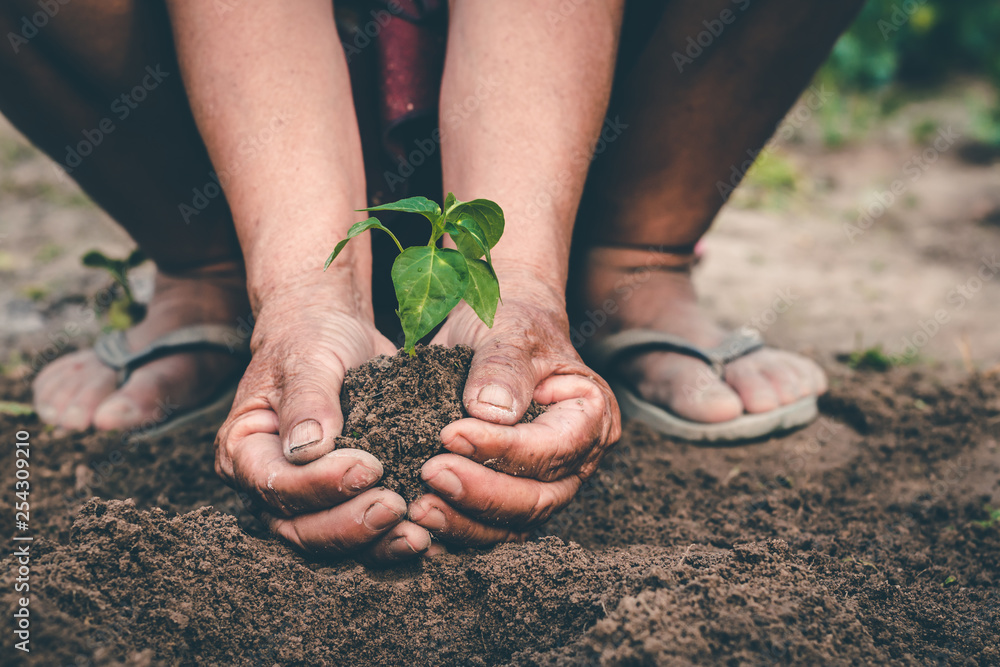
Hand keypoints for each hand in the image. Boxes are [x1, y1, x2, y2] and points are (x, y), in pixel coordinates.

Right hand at [215, 301, 433, 563]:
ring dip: (374, 542)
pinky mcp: (344, 501)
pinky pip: (362, 534)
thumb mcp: (309, 358)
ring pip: (332, 541)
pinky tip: (426, 533)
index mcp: (246, 450)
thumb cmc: (314, 340)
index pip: (276, 485)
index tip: (369, 466)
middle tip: (395, 505)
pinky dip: (391, 539)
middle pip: (300, 528)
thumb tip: (307, 450)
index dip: (321, 485)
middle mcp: (270, 484)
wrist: (337, 337)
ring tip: (417, 532)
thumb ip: (307, 400)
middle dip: (350, 523)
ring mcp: (307, 499)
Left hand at [410, 280, 620, 544]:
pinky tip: (419, 523)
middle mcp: (576, 459)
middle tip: (430, 473)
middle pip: (538, 498)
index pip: (551, 449)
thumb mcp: (508, 328)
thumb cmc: (509, 320)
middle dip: (482, 493)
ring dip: (465, 522)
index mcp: (590, 416)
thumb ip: (503, 365)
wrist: (493, 327)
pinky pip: (489, 528)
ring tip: (420, 506)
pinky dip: (455, 530)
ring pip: (514, 524)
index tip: (449, 434)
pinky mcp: (511, 496)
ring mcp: (546, 483)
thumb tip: (490, 412)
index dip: (503, 450)